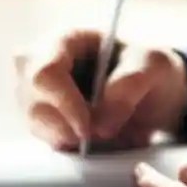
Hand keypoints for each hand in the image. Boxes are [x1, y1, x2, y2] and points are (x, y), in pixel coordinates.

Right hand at [14, 29, 186, 150]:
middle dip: (66, 126)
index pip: (45, 73)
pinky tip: (94, 139)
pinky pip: (46, 139)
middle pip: (33, 102)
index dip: (63, 102)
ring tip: (106, 133)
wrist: (152, 92)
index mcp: (63, 41)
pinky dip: (72, 145)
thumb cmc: (148, 68)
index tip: (88, 128)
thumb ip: (129, 85)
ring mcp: (35, 94)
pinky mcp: (41, 119)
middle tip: (101, 135)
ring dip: (71, 137)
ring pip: (36, 125)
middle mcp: (39, 65)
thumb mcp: (153, 66)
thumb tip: (102, 123)